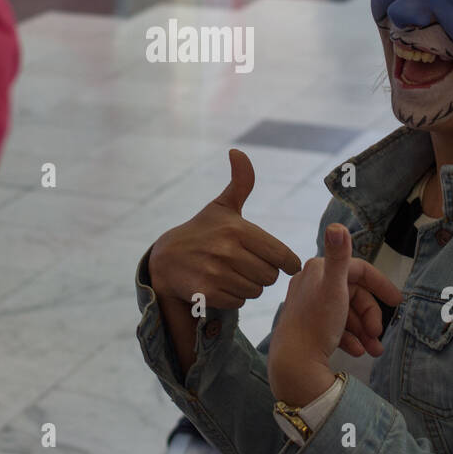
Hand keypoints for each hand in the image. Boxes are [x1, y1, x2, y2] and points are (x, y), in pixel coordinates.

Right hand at [147, 149, 301, 309]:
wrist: (166, 259)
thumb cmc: (202, 231)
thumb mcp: (222, 206)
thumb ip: (241, 181)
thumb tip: (237, 151)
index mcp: (238, 229)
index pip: (283, 257)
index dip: (286, 262)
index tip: (280, 262)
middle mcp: (227, 250)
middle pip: (270, 276)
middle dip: (264, 274)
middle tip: (249, 266)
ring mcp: (216, 273)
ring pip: (256, 291)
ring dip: (249, 286)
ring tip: (234, 274)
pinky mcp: (207, 293)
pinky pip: (239, 302)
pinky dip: (235, 297)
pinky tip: (222, 285)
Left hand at [267, 224, 401, 406]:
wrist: (293, 362)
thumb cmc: (317, 323)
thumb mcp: (334, 288)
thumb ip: (339, 256)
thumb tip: (337, 225)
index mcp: (319, 270)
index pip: (359, 270)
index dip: (381, 285)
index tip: (398, 302)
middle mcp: (312, 283)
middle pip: (354, 295)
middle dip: (371, 316)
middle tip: (379, 335)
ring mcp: (310, 306)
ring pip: (347, 314)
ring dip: (365, 331)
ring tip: (375, 349)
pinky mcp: (309, 326)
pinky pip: (336, 328)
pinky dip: (351, 338)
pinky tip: (358, 352)